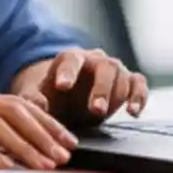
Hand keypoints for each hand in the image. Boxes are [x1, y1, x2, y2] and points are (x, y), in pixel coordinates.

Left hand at [11, 49, 148, 127]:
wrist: (70, 98)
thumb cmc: (53, 96)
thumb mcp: (37, 96)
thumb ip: (33, 99)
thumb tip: (39, 104)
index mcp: (71, 58)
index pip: (71, 60)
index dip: (68, 72)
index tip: (62, 86)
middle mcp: (96, 59)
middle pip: (104, 67)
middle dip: (101, 89)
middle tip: (95, 109)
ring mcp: (115, 70)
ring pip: (122, 76)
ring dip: (118, 95)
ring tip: (107, 114)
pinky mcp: (129, 81)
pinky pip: (139, 85)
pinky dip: (139, 97)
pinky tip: (133, 112)